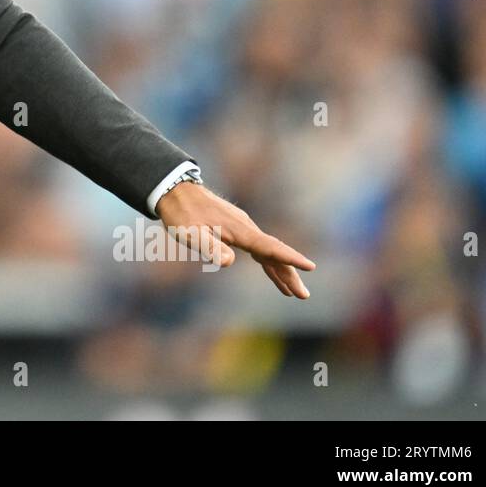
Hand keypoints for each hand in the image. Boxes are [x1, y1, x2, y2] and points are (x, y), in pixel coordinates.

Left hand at [155, 181, 315, 297]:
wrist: (174, 191)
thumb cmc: (181, 214)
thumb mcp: (190, 234)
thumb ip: (209, 247)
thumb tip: (229, 263)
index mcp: (239, 230)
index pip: (269, 247)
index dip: (289, 258)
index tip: (311, 266)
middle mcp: (246, 228)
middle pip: (273, 253)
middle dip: (290, 274)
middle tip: (304, 296)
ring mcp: (242, 228)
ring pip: (267, 252)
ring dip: (281, 271)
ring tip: (293, 292)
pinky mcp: (235, 229)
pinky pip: (258, 248)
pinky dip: (268, 262)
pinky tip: (273, 271)